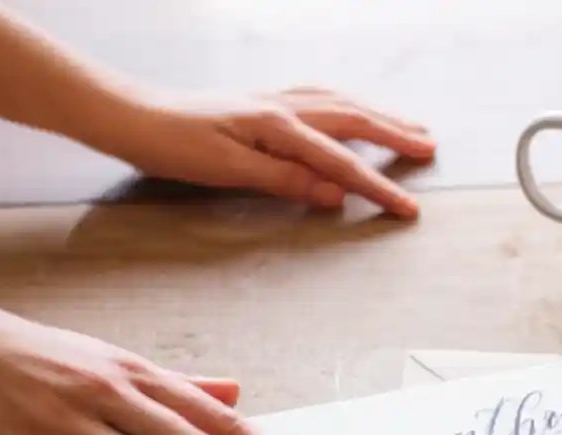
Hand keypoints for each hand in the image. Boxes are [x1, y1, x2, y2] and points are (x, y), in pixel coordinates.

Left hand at [106, 87, 435, 217]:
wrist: (130, 115)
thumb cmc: (171, 145)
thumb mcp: (227, 170)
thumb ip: (285, 180)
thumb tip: (335, 194)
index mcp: (278, 125)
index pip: (342, 162)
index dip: (379, 187)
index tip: (408, 209)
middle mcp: (282, 106)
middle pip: (354, 119)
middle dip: (396, 136)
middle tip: (431, 149)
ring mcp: (274, 100)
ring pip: (341, 103)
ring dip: (380, 115)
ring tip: (409, 126)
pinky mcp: (263, 103)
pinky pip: (321, 98)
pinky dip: (348, 104)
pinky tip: (352, 109)